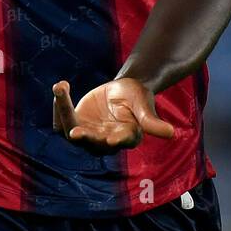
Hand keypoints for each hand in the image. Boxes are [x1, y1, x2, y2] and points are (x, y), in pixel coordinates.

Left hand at [52, 78, 174, 154]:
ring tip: (61, 88)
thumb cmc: (137, 98)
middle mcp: (105, 140)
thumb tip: (171, 134)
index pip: (122, 142)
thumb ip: (151, 121)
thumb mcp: (143, 105)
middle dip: (84, 136)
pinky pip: (62, 120)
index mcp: (126, 137)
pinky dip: (60, 105)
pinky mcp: (77, 123)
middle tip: (76, 132)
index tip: (112, 140)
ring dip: (64, 112)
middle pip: (92, 142)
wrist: (123, 92)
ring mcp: (89, 134)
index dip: (117, 141)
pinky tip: (61, 87)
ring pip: (71, 131)